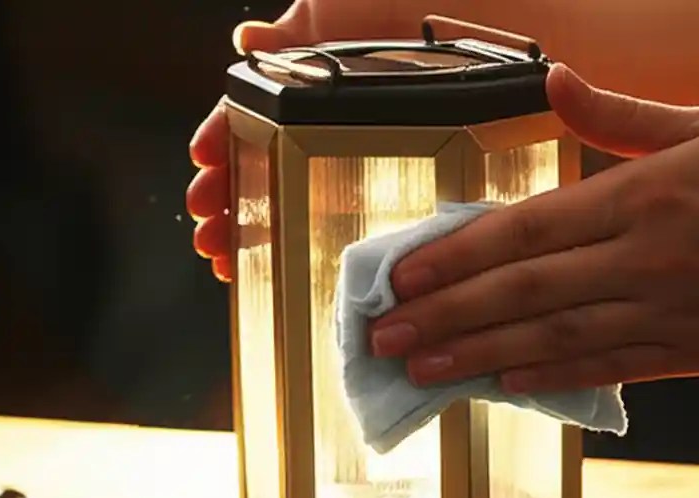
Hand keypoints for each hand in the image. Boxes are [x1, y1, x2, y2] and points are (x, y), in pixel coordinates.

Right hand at [185, 0, 427, 281]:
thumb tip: (248, 40)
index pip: (255, 118)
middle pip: (268, 169)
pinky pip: (363, 224)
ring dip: (255, 235)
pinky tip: (293, 271)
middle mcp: (339, 123)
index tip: (204, 168)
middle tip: (210, 235)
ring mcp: (375, 155)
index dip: (224, 143)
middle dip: (230, 205)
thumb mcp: (345, 6)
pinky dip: (321, 250)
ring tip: (229, 259)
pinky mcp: (417, 183)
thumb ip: (298, 27)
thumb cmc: (421, 5)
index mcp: (318, 83)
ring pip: (302, 202)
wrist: (495, 13)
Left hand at [370, 64, 698, 392]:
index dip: (453, 256)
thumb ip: (621, 115)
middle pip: (521, 292)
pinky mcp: (694, 355)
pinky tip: (503, 386)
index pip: (524, 229)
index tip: (401, 275)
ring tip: (421, 370)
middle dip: (443, 316)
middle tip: (383, 336)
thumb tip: (555, 78)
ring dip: (477, 358)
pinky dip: (551, 381)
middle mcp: (647, 259)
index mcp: (644, 195)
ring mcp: (669, 314)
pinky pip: (608, 371)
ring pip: (553, 341)